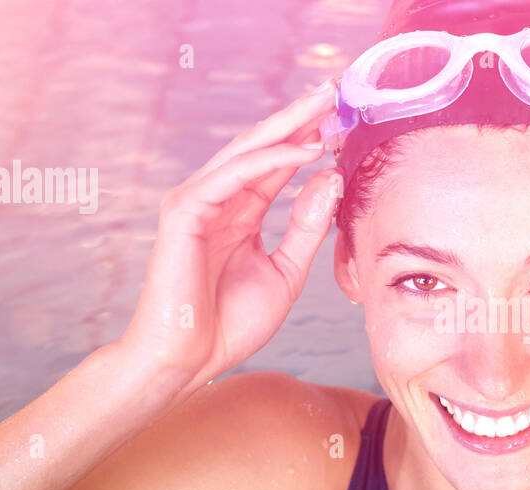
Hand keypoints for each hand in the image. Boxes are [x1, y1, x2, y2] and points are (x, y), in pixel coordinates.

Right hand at [117, 80, 342, 399]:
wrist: (188, 359)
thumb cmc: (230, 323)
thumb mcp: (286, 272)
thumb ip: (308, 226)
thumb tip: (332, 179)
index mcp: (240, 213)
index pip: (277, 164)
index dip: (308, 138)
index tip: (344, 118)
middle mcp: (218, 199)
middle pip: (262, 146)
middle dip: (298, 117)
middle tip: (334, 90)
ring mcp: (198, 201)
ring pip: (246, 151)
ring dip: (287, 126)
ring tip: (324, 107)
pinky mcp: (185, 211)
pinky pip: (232, 175)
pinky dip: (269, 160)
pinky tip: (303, 151)